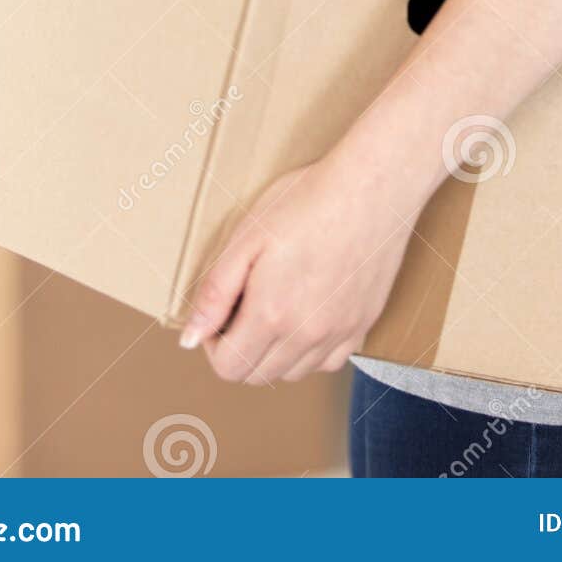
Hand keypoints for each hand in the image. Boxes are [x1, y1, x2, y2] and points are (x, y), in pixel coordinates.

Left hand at [178, 156, 415, 383]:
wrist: (371, 186)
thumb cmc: (308, 200)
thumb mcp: (247, 237)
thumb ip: (215, 293)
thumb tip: (190, 338)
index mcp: (271, 314)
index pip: (228, 368)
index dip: (213, 343)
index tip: (221, 312)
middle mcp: (307, 335)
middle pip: (258, 375)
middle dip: (240, 347)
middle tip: (246, 304)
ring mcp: (339, 333)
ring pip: (293, 373)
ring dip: (274, 352)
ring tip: (276, 306)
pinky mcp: (363, 324)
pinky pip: (329, 362)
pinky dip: (312, 350)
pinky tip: (308, 314)